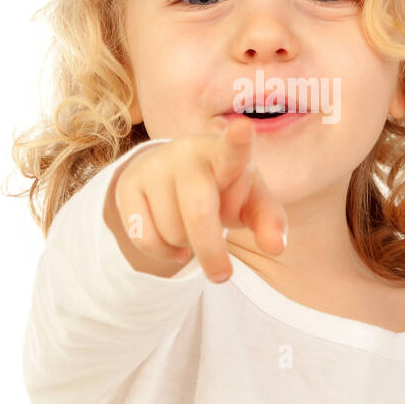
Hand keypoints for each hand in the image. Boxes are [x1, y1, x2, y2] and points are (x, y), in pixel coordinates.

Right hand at [108, 115, 287, 281]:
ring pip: (171, 231)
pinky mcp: (128, 185)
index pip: (233, 149)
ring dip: (186, 247)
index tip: (243, 128)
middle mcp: (187, 153)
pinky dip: (162, 253)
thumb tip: (276, 246)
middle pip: (199, 213)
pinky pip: (143, 237)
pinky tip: (172, 243)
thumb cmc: (224, 189)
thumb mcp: (251, 202)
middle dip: (211, 251)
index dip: (238, 140)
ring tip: (192, 233)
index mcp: (225, 153)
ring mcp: (154, 166)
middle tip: (222, 275)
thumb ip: (269, 221)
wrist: (173, 174)